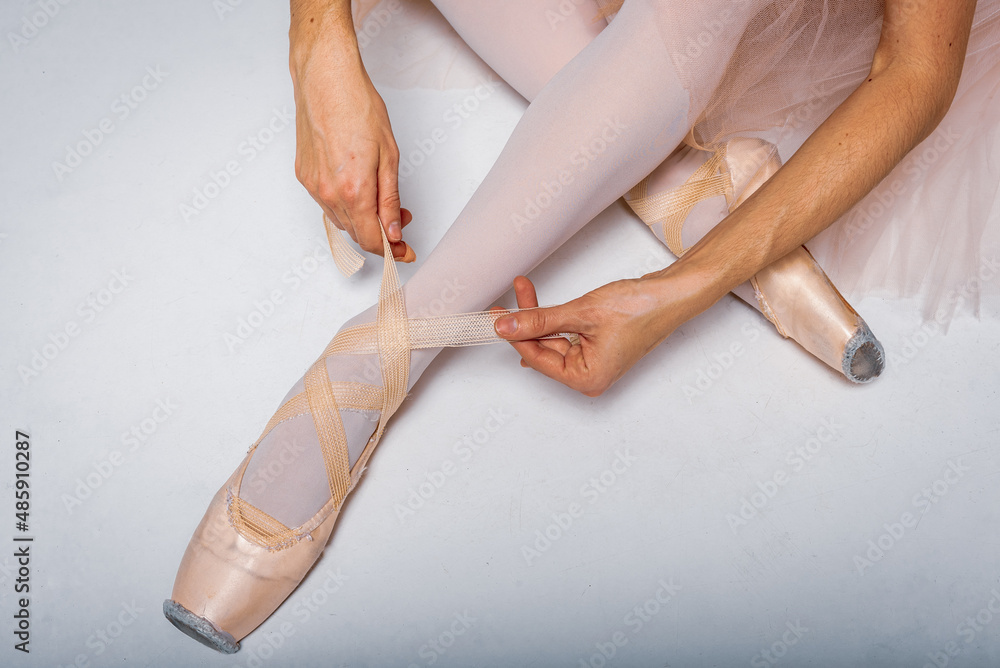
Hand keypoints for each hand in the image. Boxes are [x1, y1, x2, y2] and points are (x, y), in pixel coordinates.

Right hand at [290, 14, 413, 260]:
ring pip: (341, 220)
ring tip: (382, 199)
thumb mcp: (389, 156)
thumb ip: (390, 200)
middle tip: (402, 218)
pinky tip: (358, 189)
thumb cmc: (359, 107)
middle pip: (357, 234)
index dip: (393, 251)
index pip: (373, 239)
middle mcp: (329, 193)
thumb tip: (394, 231)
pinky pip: (327, 204)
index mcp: (354, 190)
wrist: (326, 79)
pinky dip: (346, 206)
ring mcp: (313, 186)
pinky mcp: (303, 176)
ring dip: (363, 220)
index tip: (406, 252)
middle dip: (382, 234)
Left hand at [493, 275, 679, 396]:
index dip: (515, 335)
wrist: (671, 294)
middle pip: (543, 349)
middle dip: (527, 320)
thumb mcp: (581, 313)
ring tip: (526, 291)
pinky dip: (554, 318)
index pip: (537, 358)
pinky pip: (565, 334)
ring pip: (552, 339)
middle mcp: (589, 376)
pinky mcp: (596, 347)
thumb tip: (507, 326)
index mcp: (587, 379)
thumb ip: (540, 320)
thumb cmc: (640, 309)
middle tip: (514, 295)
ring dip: (539, 316)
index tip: (497, 315)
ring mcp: (593, 362)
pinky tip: (541, 303)